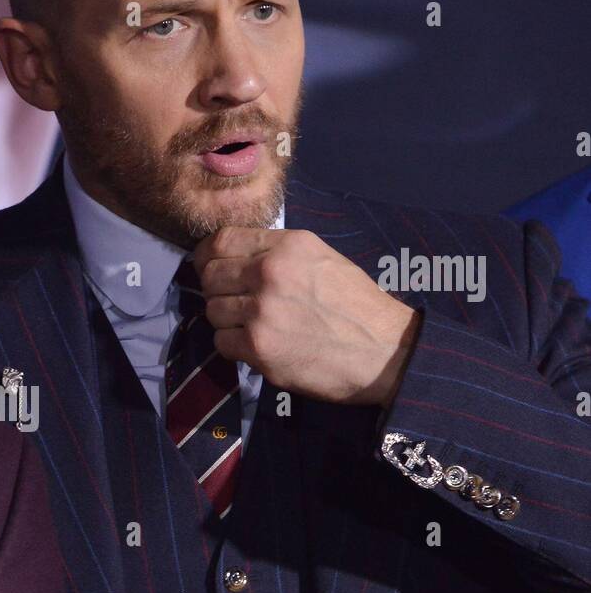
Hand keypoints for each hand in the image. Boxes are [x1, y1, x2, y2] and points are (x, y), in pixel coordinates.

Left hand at [193, 227, 421, 406]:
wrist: (384, 352)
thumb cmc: (357, 306)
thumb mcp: (322, 259)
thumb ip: (277, 254)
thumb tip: (233, 257)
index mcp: (287, 246)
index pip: (221, 240)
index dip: (208, 256)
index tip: (209, 267)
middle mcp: (270, 273)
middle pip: (210, 276)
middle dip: (216, 290)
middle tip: (234, 303)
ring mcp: (261, 311)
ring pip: (212, 310)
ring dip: (226, 321)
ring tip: (253, 327)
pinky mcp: (258, 346)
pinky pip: (221, 342)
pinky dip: (233, 346)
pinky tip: (257, 346)